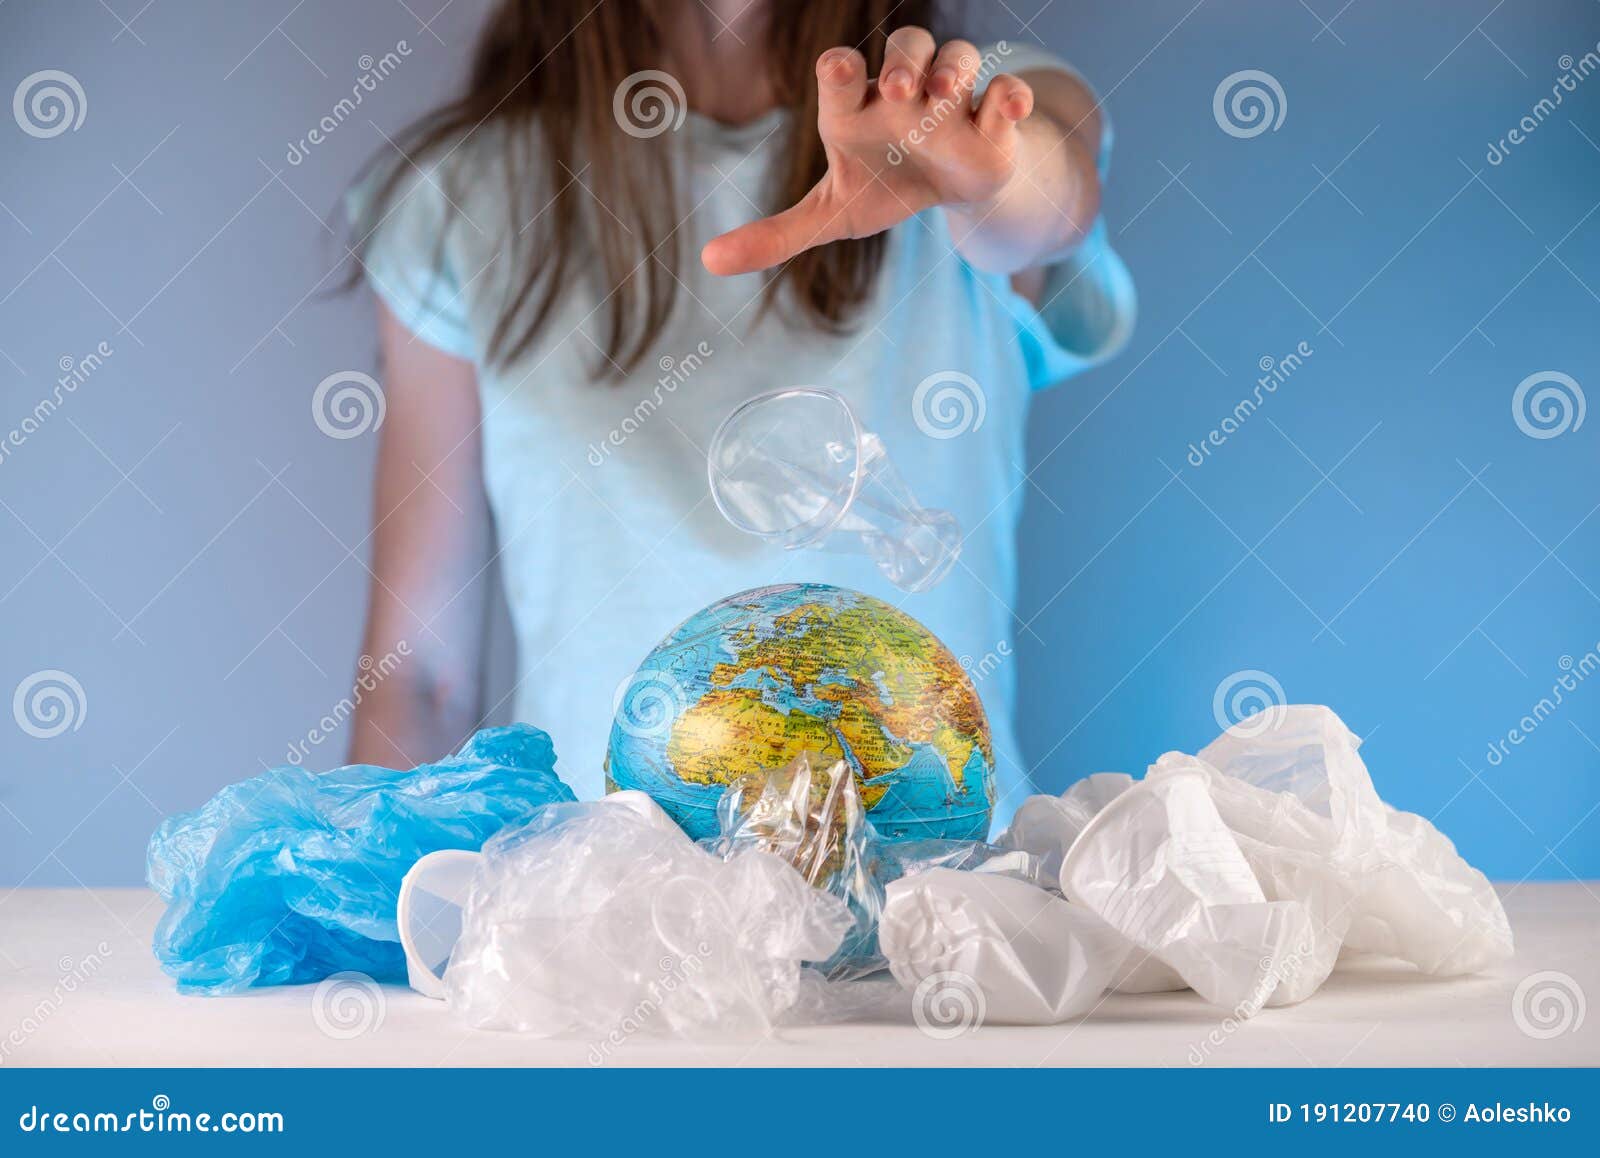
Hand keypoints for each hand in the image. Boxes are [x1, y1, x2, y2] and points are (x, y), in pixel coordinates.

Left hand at [700, 27, 1034, 276]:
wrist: (944, 194)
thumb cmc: (881, 188)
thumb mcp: (830, 215)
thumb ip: (775, 235)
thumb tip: (710, 260)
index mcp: (858, 107)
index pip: (842, 71)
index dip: (841, 68)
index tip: (842, 70)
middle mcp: (904, 93)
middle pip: (907, 46)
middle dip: (904, 62)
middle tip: (900, 91)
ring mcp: (951, 102)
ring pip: (957, 57)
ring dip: (952, 70)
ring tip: (945, 95)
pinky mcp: (992, 120)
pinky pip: (1007, 90)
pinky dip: (1009, 95)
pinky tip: (1007, 108)